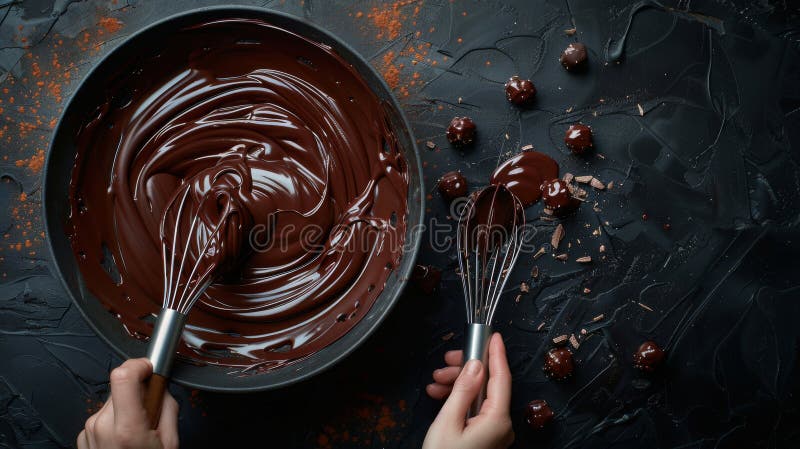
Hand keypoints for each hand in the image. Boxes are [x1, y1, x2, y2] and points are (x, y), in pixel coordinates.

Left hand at [78, 358, 178, 448]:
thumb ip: (166, 408)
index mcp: (127, 429)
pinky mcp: (83, 437)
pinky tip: (124, 440)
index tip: (150, 367)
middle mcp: (102, 427)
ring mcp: (89, 433)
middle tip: (151, 413)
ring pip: (113, 402)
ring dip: (127, 408)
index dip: (140, 365)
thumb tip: (160, 387)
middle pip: (122, 387)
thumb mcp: (171, 442)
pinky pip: (103, 417)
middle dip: (139, 393)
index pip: (124, 375)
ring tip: (137, 432)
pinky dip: (115, 422)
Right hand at [423, 333, 513, 448]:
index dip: (497, 354)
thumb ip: (464, 389)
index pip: (501, 378)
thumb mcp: (448, 421)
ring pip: (478, 396)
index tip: (493, 336)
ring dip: (457, 385)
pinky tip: (440, 396)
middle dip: (466, 370)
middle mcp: (501, 426)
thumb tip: (476, 365)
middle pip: (488, 385)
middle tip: (446, 361)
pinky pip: (474, 410)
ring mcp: (493, 433)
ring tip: (435, 382)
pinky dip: (458, 400)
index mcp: (498, 420)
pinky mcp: (484, 437)